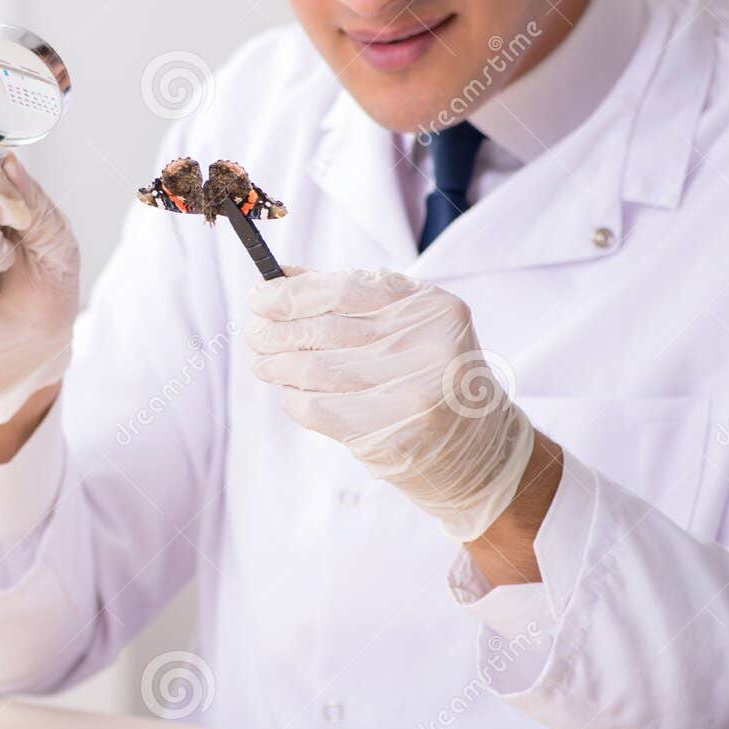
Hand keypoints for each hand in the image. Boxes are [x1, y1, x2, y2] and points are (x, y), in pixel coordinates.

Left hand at [245, 266, 534, 541]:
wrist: (475, 450)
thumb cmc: (429, 376)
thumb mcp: (408, 325)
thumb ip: (349, 298)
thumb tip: (279, 278)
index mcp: (431, 308)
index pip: (343, 290)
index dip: (292, 293)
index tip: (259, 295)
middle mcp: (426, 348)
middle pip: (324, 331)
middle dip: (276, 331)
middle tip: (253, 332)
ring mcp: (411, 394)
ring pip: (315, 370)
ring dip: (276, 365)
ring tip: (261, 362)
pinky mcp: (390, 435)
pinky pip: (317, 409)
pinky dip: (293, 399)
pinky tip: (289, 393)